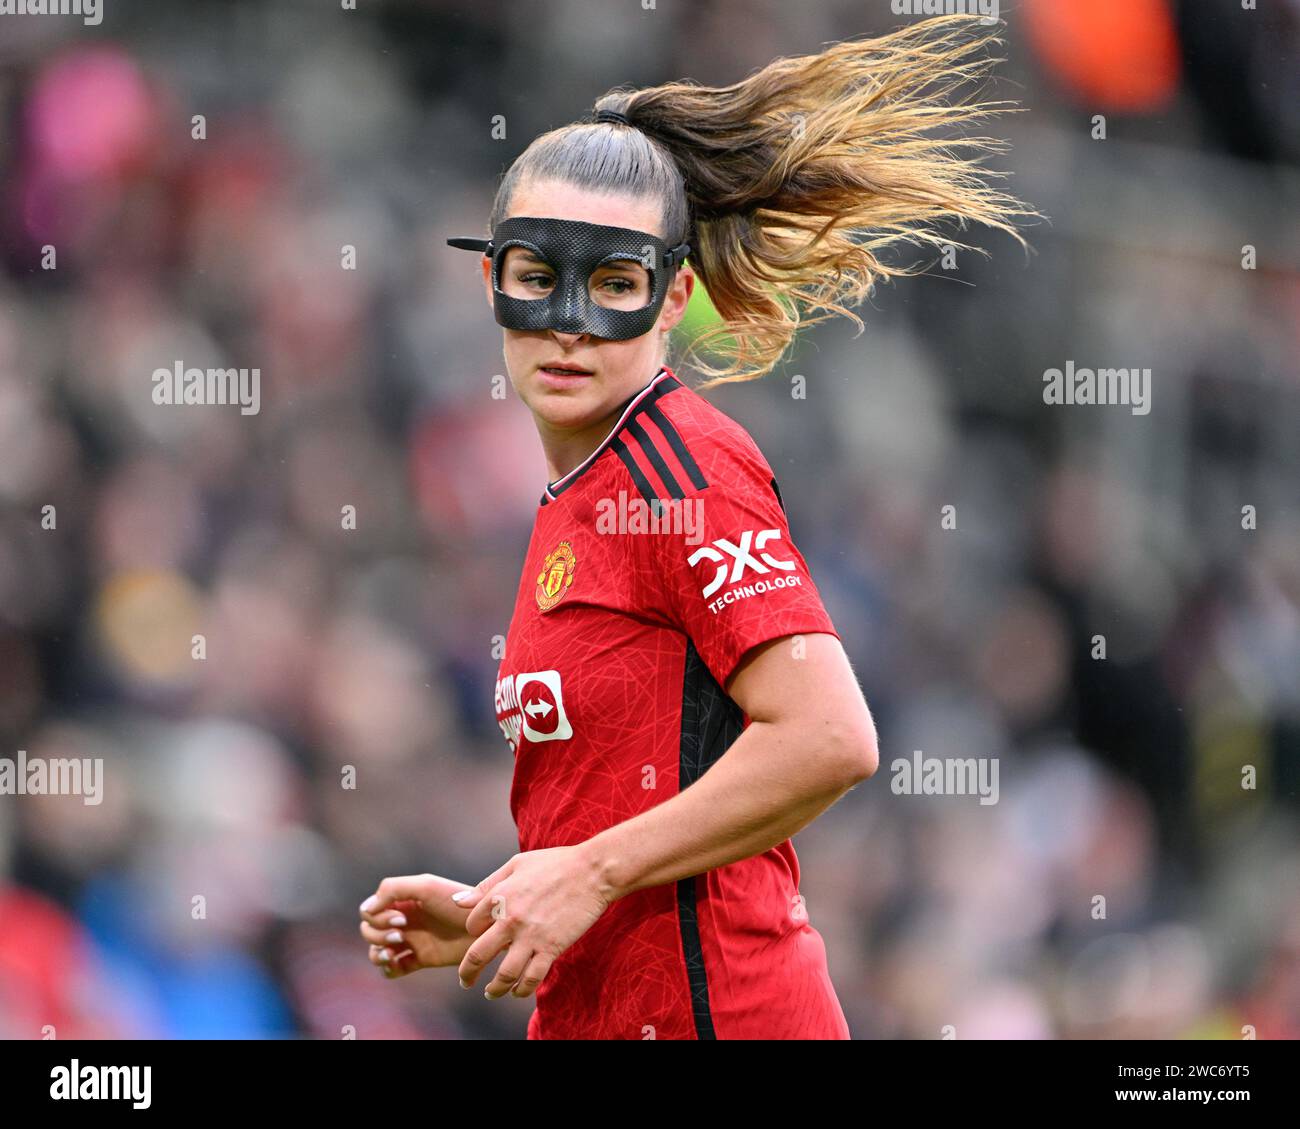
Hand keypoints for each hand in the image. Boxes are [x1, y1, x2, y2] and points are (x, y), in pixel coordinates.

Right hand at [359, 873, 475, 979]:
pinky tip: (397, 964)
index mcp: (402, 901)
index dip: (377, 917)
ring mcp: (410, 940)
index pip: (369, 911)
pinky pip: (393, 969)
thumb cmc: (456, 903)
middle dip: (376, 935)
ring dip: (377, 954)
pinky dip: (388, 969)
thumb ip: (393, 890)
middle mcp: (403, 920)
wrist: (483, 927)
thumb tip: (366, 909)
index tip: (400, 919)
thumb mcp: (425, 886)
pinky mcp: (419, 959)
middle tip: (400, 935)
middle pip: (368, 931)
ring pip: (376, 950)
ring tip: (392, 954)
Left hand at [452, 845, 611, 999]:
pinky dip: (522, 990)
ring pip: (503, 974)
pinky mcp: (551, 948)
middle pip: (477, 956)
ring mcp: (531, 936)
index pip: (471, 926)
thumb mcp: (515, 865)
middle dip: (468, 973)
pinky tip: (518, 991)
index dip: (474, 932)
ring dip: (493, 989)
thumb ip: (486, 886)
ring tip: (490, 993)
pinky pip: (531, 978)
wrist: (592, 871)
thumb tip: (456, 903)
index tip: (482, 936)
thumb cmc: (555, 864)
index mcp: (499, 896)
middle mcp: (510, 919)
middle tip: (465, 982)